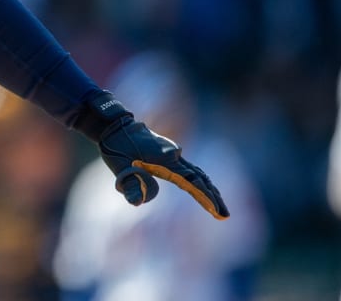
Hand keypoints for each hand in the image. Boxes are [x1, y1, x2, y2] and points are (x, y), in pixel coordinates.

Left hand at [83, 93, 228, 219]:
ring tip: (219, 209)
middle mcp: (174, 154)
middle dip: (213, 197)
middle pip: (200, 178)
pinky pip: (191, 169)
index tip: (217, 210)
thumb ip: (130, 183)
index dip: (204, 196)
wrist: (115, 125)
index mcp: (164, 158)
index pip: (190, 180)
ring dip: (209, 190)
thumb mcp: (118, 166)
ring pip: (198, 173)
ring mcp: (174, 153)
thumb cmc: (116, 146)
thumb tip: (137, 202)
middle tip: (225, 216)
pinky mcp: (171, 154)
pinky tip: (206, 191)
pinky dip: (201, 182)